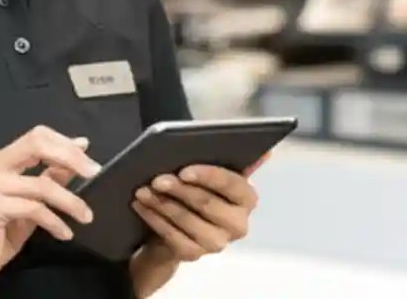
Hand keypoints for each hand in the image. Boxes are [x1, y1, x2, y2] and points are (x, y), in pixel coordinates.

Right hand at [0, 126, 100, 291]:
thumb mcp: (31, 202)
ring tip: (86, 216)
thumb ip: (51, 176)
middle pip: (38, 145)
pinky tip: (65, 234)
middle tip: (95, 173)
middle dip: (71, 157)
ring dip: (70, 201)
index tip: (89, 159)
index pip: (37, 136)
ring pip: (42, 184)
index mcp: (1, 161)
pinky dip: (55, 222)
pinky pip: (34, 209)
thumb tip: (79, 149)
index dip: (65, 143)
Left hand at [131, 157, 264, 264]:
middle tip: (156, 178)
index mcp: (247, 199)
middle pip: (207, 203)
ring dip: (161, 203)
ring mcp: (217, 243)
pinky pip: (171, 235)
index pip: (232, 184)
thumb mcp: (210, 173)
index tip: (184, 170)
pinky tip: (140, 205)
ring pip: (186, 220)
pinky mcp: (194, 255)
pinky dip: (153, 218)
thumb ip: (230, 159)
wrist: (179, 225)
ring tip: (142, 189)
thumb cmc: (197, 190)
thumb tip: (265, 152)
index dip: (208, 176)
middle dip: (179, 189)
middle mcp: (238, 225)